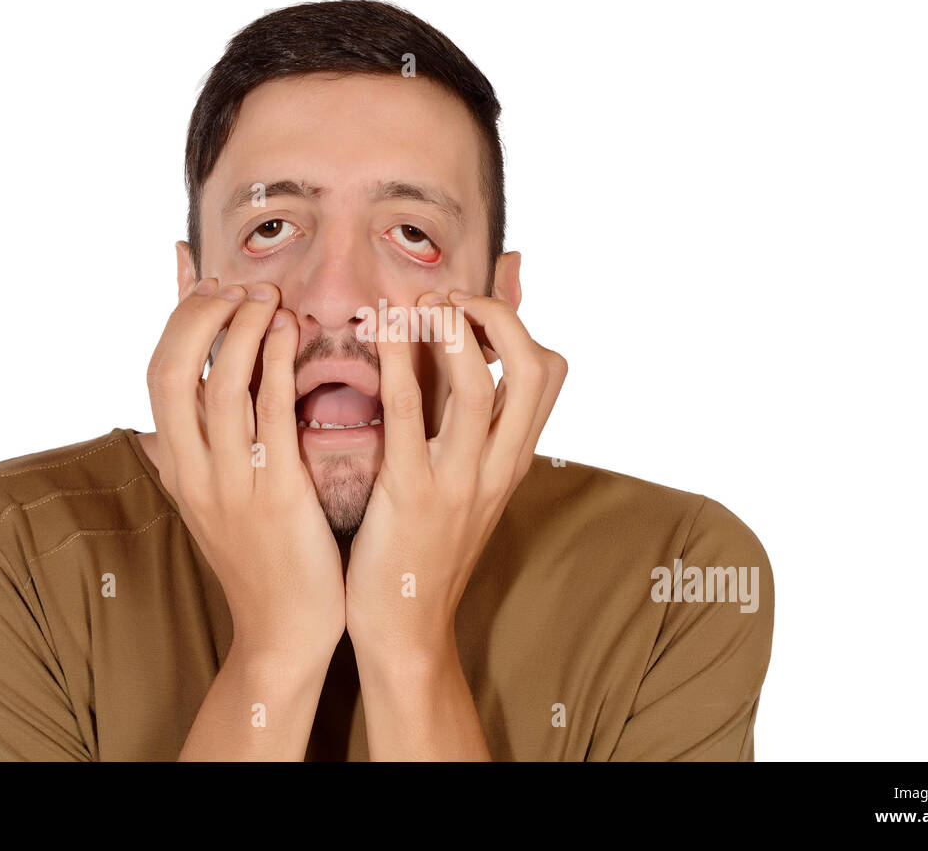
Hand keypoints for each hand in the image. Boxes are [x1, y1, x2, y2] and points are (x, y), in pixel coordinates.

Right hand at [146, 278, 345, 663]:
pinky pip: (269, 419)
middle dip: (200, 316)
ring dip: (240, 330)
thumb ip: (194, 455)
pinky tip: (290, 335)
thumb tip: (154, 428)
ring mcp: (232, 485)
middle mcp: (194, 471)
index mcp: (179, 467)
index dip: (175, 318)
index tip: (203, 276)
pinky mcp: (276, 498)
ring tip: (266, 294)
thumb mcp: (211, 501)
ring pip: (218, 387)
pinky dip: (274, 369)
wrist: (284, 630)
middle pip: (172, 372)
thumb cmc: (260, 557)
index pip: (157, 374)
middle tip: (238, 284)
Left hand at [345, 289, 567, 660]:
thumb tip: (462, 358)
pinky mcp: (412, 496)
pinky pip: (411, 415)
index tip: (470, 303)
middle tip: (448, 298)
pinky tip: (377, 331)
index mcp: (512, 459)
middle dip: (495, 315)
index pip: (550, 371)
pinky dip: (397, 362)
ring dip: (451, 329)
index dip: (517, 322)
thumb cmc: (425, 546)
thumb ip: (464, 417)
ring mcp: (460, 482)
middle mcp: (498, 466)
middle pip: (534, 368)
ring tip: (419, 303)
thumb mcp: (462, 477)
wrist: (406, 629)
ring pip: (481, 385)